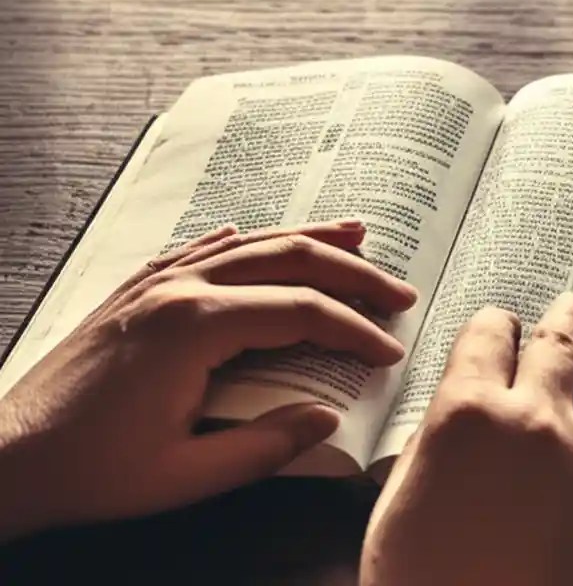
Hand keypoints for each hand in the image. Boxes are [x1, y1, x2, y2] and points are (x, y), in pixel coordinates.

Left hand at [0, 221, 416, 540]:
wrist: (5, 459)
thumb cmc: (89, 472)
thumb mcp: (186, 475)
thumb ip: (265, 445)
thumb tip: (328, 417)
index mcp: (195, 327)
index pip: (301, 310)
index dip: (354, 330)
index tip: (389, 352)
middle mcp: (177, 290)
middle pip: (285, 257)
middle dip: (351, 271)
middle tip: (397, 291)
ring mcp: (152, 285)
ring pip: (247, 243)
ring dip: (307, 238)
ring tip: (358, 233)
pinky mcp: (133, 294)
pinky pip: (196, 250)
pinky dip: (237, 240)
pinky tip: (250, 234)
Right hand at [360, 293, 572, 585]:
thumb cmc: (420, 580)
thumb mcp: (397, 500)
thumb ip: (432, 444)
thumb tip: (458, 415)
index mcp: (468, 414)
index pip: (486, 338)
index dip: (494, 324)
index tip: (501, 322)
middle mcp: (534, 421)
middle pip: (555, 346)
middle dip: (564, 317)